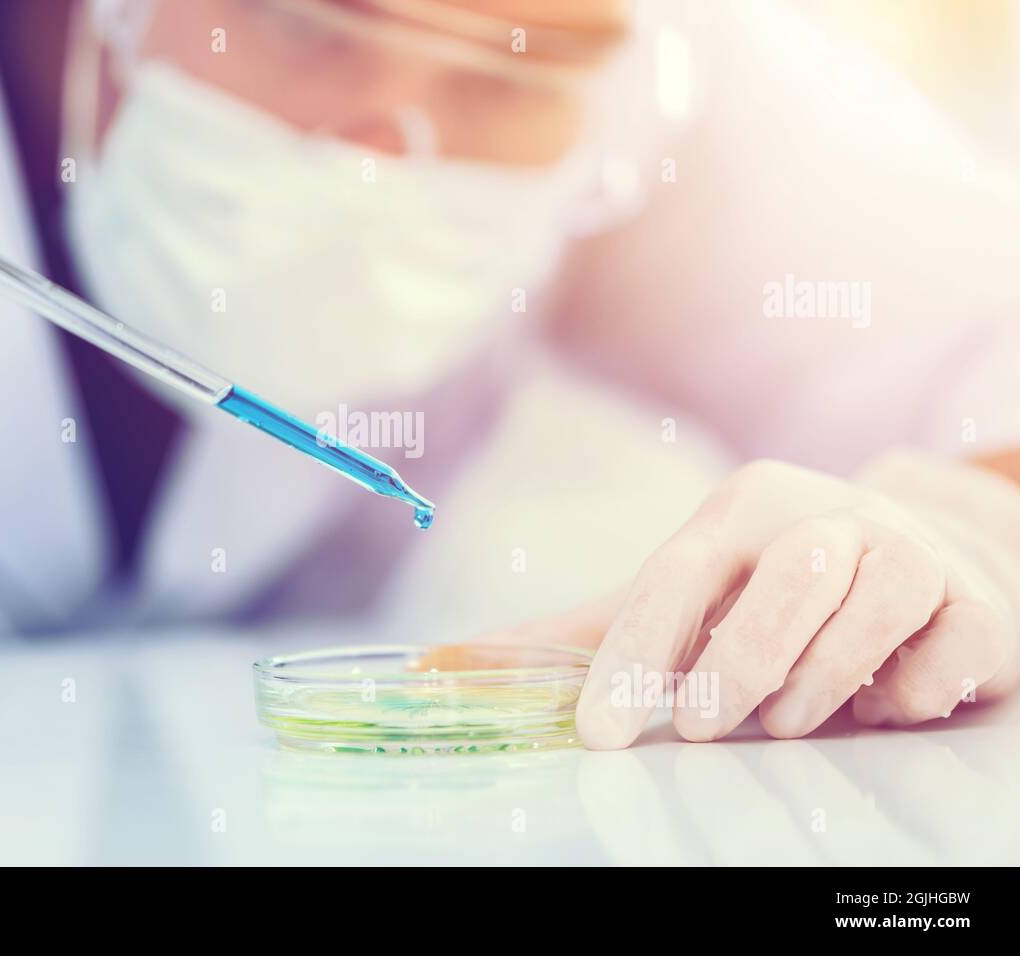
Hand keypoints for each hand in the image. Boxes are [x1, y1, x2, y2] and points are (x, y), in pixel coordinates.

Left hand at [544, 453, 1019, 748]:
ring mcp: (910, 553)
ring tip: (788, 722)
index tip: (601, 734)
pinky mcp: (975, 605)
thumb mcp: (682, 602)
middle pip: (784, 578)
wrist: (922, 563)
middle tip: (702, 730)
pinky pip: (948, 650)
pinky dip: (907, 693)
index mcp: (744, 507)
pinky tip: (880, 706)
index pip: (678, 574)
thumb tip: (455, 663)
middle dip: (738, 664)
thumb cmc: (776, 595)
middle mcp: (828, 514)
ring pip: (870, 607)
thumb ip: (584, 635)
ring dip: (818, 682)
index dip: (634, 655)